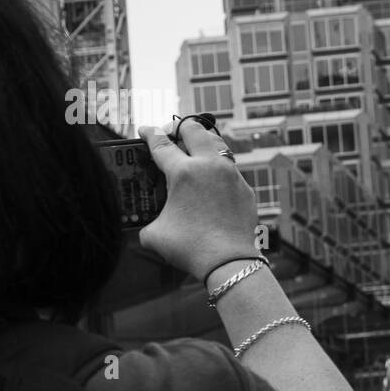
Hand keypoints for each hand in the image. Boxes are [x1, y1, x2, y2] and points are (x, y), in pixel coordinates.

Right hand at [138, 121, 258, 280]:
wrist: (229, 262)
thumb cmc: (190, 248)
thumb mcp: (154, 234)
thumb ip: (147, 219)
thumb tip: (146, 221)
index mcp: (184, 172)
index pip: (161, 143)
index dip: (149, 134)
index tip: (144, 130)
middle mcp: (210, 166)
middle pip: (194, 129)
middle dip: (178, 127)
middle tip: (170, 134)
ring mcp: (231, 175)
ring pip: (217, 144)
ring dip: (202, 141)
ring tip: (192, 147)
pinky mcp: (245, 188)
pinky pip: (229, 168)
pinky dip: (217, 166)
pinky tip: (210, 177)